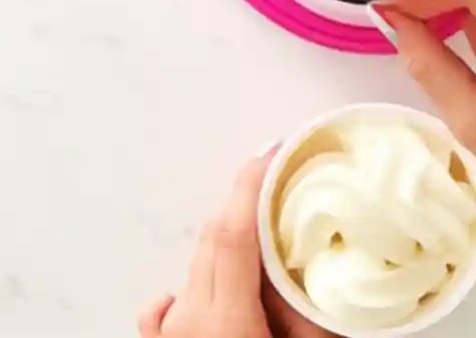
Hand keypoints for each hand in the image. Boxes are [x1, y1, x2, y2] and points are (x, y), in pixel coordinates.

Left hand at [138, 151, 338, 337]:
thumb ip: (307, 308)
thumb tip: (309, 260)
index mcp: (227, 319)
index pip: (233, 233)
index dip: (249, 187)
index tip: (270, 154)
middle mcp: (189, 317)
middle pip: (213, 239)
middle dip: (243, 203)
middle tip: (275, 184)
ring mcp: (168, 329)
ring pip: (196, 262)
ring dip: (227, 243)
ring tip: (260, 242)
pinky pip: (166, 298)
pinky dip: (196, 280)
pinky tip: (216, 288)